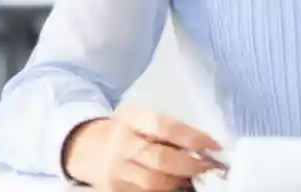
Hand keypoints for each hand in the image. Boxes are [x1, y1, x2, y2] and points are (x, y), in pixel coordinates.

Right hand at [62, 103, 222, 190]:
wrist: (87, 147)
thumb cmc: (126, 129)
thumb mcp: (140, 118)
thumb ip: (166, 128)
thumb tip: (204, 146)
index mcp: (131, 117)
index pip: (164, 127)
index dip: (192, 137)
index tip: (214, 145)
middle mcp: (121, 143)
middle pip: (160, 159)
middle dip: (190, 166)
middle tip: (209, 167)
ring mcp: (116, 170)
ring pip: (154, 183)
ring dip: (179, 182)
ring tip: (193, 178)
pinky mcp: (114, 190)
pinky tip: (175, 186)